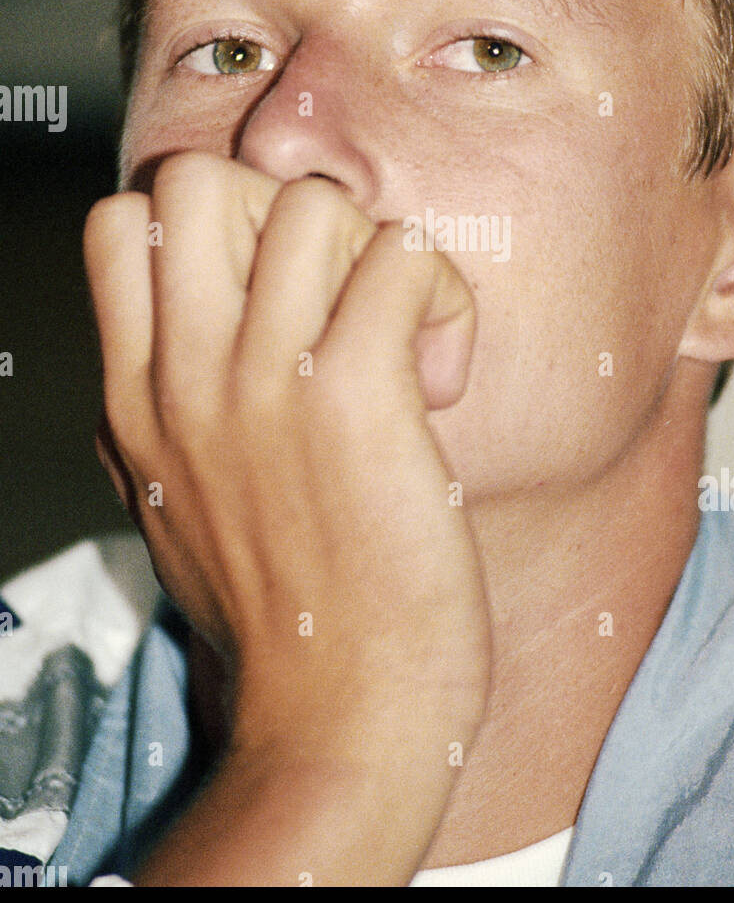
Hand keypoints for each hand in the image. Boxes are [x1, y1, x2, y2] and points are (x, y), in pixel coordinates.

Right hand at [84, 151, 490, 883]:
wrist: (341, 721)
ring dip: (375, 253)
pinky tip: (441, 377)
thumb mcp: (173, 506)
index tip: (270, 298)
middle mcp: (186, 376)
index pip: (123, 224)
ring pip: (314, 203)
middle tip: (334, 301)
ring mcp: (267, 383)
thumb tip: (177, 341)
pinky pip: (404, 256)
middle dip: (281, 210)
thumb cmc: (283, 618)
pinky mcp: (358, 396)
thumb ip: (163, 416)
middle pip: (203, 181)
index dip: (208, 224)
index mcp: (137, 397)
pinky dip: (440, 299)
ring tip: (399, 340)